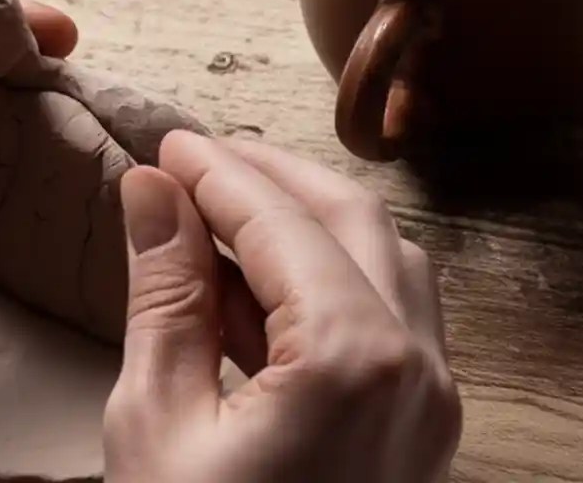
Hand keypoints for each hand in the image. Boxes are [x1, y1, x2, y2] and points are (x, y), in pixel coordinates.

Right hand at [105, 133, 461, 482]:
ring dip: (302, 226)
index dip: (216, 174)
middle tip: (195, 164)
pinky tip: (247, 292)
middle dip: (271, 178)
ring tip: (215, 219)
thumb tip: (152, 192)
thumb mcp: (156, 419)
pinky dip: (323, 287)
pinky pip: (385, 325)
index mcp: (352, 363)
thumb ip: (165, 295)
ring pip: (382, 264)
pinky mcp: (419, 434)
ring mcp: (430, 406)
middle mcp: (417, 373)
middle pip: (354, 220)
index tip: (166, 147)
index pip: (280, 224)